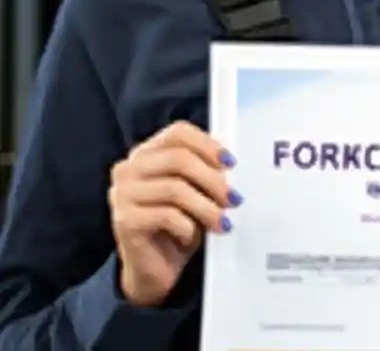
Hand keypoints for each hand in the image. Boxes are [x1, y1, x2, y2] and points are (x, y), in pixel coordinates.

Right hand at [108, 121, 238, 307]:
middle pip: (179, 159)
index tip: (230, 163)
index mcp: (146, 154)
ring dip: (206, 207)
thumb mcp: (194, 193)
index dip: (208, 145)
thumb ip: (205, 173)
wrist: (153, 270)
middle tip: (233, 199)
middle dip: (213, 180)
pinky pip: (167, 215)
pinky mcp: (124, 221)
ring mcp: (122, 194)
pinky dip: (187, 227)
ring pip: (175, 189)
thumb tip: (230, 164)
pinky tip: (191, 237)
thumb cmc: (177, 226)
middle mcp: (129, 169)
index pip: (177, 133)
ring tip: (222, 222)